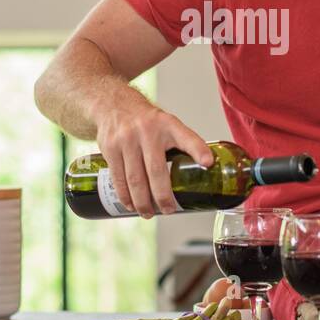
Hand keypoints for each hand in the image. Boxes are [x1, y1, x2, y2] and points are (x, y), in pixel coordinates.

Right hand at [94, 97, 211, 217]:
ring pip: (135, 179)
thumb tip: (205, 170)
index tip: (208, 163)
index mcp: (168, 124)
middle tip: (169, 210)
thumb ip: (184, 144)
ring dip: (142, 201)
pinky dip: (125, 196)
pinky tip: (130, 205)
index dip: (198, 150)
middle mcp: (147, 130)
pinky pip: (118, 178)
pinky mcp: (110, 148)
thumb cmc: (148, 122)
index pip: (186, 137)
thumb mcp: (168, 124)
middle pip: (156, 170)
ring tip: (148, 213)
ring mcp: (127, 139)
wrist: (114, 105)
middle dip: (163, 196)